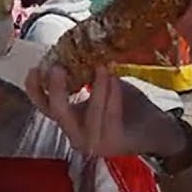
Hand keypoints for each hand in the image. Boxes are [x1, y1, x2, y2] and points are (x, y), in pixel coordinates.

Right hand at [24, 66, 183, 157]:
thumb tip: (78, 48)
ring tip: (101, 66)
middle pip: (57, 112)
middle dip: (56, 89)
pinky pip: (109, 115)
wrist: (157, 129)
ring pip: (87, 111)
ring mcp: (94, 142)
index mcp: (70, 121)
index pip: (44, 107)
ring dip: (95, 87)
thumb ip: (87, 76)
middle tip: (59, 67)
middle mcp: (77, 135)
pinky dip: (110, 95)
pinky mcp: (113, 143)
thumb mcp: (103, 88)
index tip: (35, 69)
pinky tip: (112, 79)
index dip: (35, 89)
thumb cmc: (128, 107)